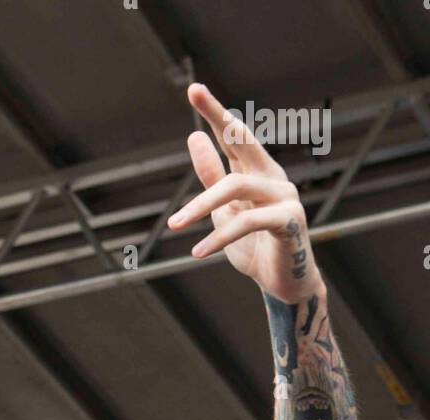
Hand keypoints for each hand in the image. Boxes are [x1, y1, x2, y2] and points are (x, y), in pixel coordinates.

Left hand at [167, 83, 325, 303]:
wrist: (283, 284)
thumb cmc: (254, 247)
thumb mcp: (223, 211)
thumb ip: (211, 177)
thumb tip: (194, 136)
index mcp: (257, 172)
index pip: (234, 136)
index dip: (215, 112)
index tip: (194, 88)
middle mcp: (273, 177)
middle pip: (243, 140)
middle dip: (219, 116)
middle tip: (194, 94)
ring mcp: (285, 197)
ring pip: (235, 186)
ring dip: (200, 206)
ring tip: (175, 224)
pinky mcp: (290, 221)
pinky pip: (247, 222)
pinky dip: (219, 238)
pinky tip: (198, 251)